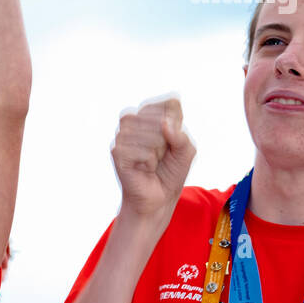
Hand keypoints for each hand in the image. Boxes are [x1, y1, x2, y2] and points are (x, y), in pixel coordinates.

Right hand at [111, 97, 194, 221]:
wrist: (157, 198)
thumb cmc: (170, 172)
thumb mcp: (186, 151)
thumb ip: (181, 135)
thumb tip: (164, 124)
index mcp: (149, 114)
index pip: (171, 104)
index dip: (178, 124)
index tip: (173, 140)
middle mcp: (133, 120)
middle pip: (162, 119)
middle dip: (168, 141)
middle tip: (161, 155)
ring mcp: (123, 135)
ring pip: (154, 135)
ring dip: (159, 153)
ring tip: (152, 162)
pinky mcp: (117, 151)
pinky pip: (144, 152)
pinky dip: (149, 163)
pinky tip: (143, 169)